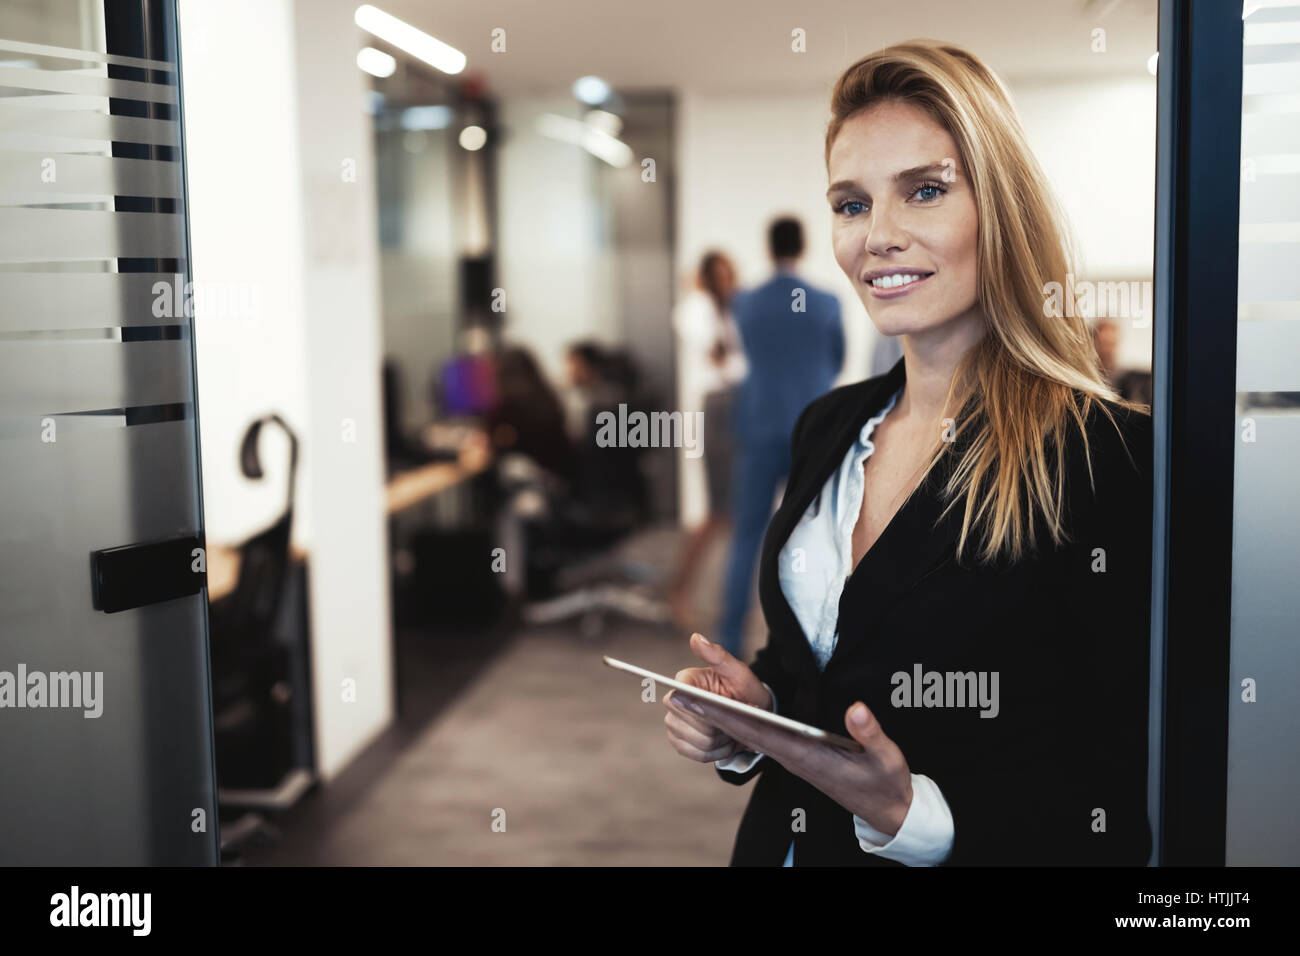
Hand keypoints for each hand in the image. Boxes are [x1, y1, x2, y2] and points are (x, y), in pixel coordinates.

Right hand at [663, 633, 771, 762]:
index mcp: (686, 680)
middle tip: (735, 719)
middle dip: (718, 725)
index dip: (705, 707)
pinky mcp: (679, 741)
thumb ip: (718, 656)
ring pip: (696, 741)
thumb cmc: (746, 690)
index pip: (682, 696)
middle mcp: (674, 700)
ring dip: (721, 741)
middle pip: (691, 722)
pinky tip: (726, 742)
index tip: (727, 706)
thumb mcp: (739, 672)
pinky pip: (696, 754)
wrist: (752, 715)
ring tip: (733, 729)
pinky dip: (716, 753)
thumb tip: (696, 637)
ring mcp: (674, 722)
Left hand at [680, 693, 914, 837]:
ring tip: (688, 700)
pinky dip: (738, 724)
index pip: (758, 732)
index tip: (697, 703)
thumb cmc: (884, 782)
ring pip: (748, 735)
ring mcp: (792, 758)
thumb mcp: (885, 758)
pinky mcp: (797, 757)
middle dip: (708, 714)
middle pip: (742, 732)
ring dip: (718, 718)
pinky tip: (723, 715)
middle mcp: (792, 756)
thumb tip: (857, 710)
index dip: (726, 716)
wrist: (886, 810)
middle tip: (674, 695)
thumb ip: (870, 734)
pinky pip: (761, 739)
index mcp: (806, 755)